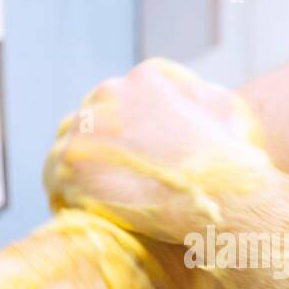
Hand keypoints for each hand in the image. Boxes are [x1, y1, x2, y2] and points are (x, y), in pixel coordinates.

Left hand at [44, 58, 277, 242]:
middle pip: (89, 119)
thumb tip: (190, 96)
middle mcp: (110, 94)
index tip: (127, 155)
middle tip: (109, 179)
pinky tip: (77, 210)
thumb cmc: (234, 162)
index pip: (117, 99)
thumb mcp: (229, 110)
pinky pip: (54, 176)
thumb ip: (201, 97)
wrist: (221, 197)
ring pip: (67, 145)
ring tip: (88, 198)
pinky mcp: (73, 164)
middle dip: (98, 148)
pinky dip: (63, 193)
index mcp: (145, 78)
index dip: (121, 130)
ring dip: (78, 170)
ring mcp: (88, 128)